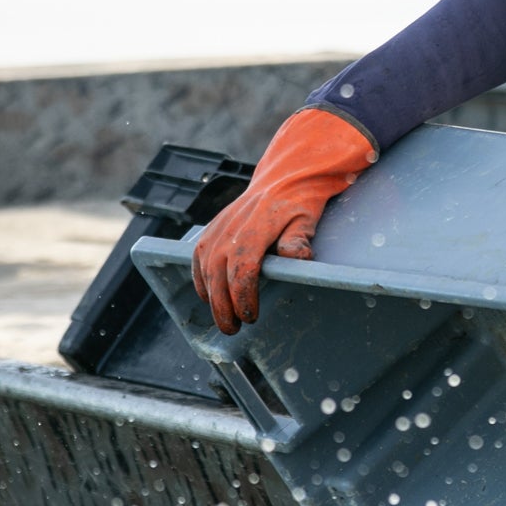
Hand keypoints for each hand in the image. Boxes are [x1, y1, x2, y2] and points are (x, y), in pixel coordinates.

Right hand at [191, 108, 376, 334]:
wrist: (285, 176)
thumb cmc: (300, 202)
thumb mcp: (307, 218)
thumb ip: (299, 239)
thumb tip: (297, 257)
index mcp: (256, 227)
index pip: (243, 268)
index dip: (243, 295)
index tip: (250, 316)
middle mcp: (231, 227)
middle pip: (218, 273)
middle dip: (223, 305)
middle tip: (233, 329)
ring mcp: (218, 227)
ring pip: (205, 267)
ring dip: (211, 297)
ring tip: (224, 321)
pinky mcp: (211, 228)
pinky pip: (198, 257)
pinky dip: (200, 279)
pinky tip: (208, 297)